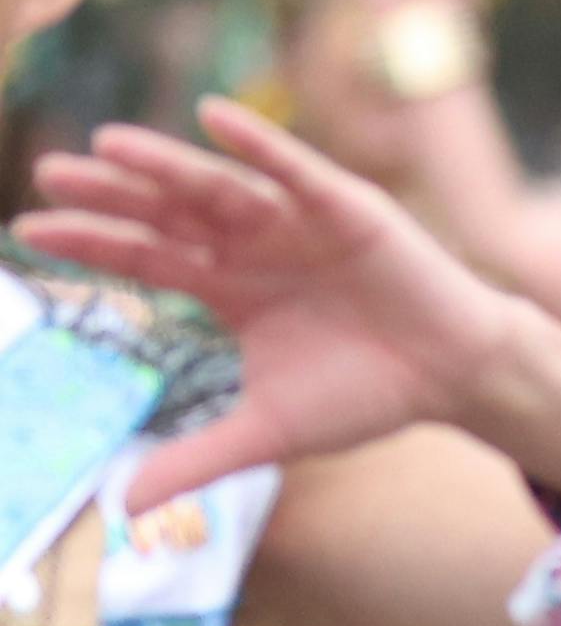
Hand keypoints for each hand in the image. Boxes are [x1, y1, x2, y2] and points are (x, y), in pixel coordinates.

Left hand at [16, 103, 560, 512]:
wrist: (453, 379)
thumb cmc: (366, 395)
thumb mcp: (267, 430)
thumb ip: (197, 458)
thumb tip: (123, 508)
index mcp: (229, 287)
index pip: (145, 256)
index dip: (90, 244)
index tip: (27, 232)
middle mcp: (253, 244)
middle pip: (167, 212)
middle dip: (109, 194)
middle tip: (47, 173)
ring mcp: (297, 221)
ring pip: (217, 185)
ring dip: (164, 164)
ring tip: (107, 145)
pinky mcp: (347, 208)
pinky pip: (294, 169)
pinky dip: (257, 143)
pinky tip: (211, 117)